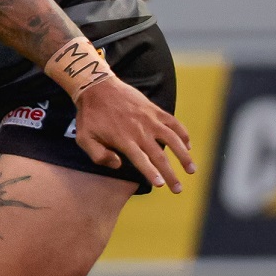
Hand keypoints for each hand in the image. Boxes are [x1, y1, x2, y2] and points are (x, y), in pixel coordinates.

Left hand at [73, 77, 193, 194]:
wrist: (96, 87)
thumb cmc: (90, 116)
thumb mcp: (84, 138)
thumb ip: (99, 156)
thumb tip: (119, 165)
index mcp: (123, 140)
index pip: (142, 161)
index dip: (152, 174)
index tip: (162, 185)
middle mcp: (140, 130)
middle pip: (159, 156)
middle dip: (171, 174)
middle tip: (179, 189)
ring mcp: (149, 119)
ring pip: (173, 139)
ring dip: (184, 156)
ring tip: (192, 169)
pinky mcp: (154, 109)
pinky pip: (173, 122)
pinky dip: (183, 134)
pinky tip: (188, 145)